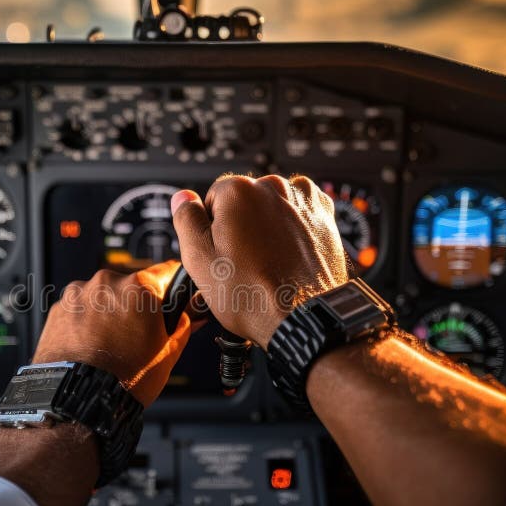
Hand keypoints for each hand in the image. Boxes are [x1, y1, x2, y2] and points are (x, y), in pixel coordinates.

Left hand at [32, 260, 192, 406]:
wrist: (79, 400)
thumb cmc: (122, 380)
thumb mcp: (168, 354)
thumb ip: (184, 326)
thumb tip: (191, 316)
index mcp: (138, 287)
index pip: (166, 272)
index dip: (174, 285)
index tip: (173, 294)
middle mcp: (106, 283)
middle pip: (131, 286)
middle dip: (136, 305)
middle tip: (138, 335)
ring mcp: (78, 294)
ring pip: (103, 297)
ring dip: (109, 313)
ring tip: (111, 345)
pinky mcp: (58, 309)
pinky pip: (80, 309)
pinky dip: (86, 322)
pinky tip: (92, 345)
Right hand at [171, 174, 347, 348]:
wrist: (302, 317)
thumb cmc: (253, 294)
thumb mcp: (199, 259)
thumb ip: (186, 220)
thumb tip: (182, 198)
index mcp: (238, 191)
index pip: (213, 198)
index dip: (212, 229)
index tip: (221, 251)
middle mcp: (273, 188)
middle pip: (245, 200)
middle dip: (241, 225)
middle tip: (242, 261)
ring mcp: (302, 200)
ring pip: (272, 207)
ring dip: (267, 226)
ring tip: (266, 261)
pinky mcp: (323, 216)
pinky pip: (298, 214)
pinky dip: (291, 229)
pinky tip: (286, 255)